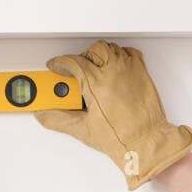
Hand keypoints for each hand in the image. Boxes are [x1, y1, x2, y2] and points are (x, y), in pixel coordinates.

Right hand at [35, 39, 191, 189]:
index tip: (56, 67)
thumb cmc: (122, 137)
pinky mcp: (142, 73)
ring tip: (94, 69)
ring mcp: (129, 70)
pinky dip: (119, 56)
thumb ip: (59, 120)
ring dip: (99, 55)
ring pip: (110, 49)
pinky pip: (129, 53)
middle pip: (92, 51)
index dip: (60, 63)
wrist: (146, 142)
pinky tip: (114, 67)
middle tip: (76, 72)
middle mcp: (113, 71)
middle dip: (81, 58)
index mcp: (96, 83)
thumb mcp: (83, 130)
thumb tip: (45, 115)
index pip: (73, 63)